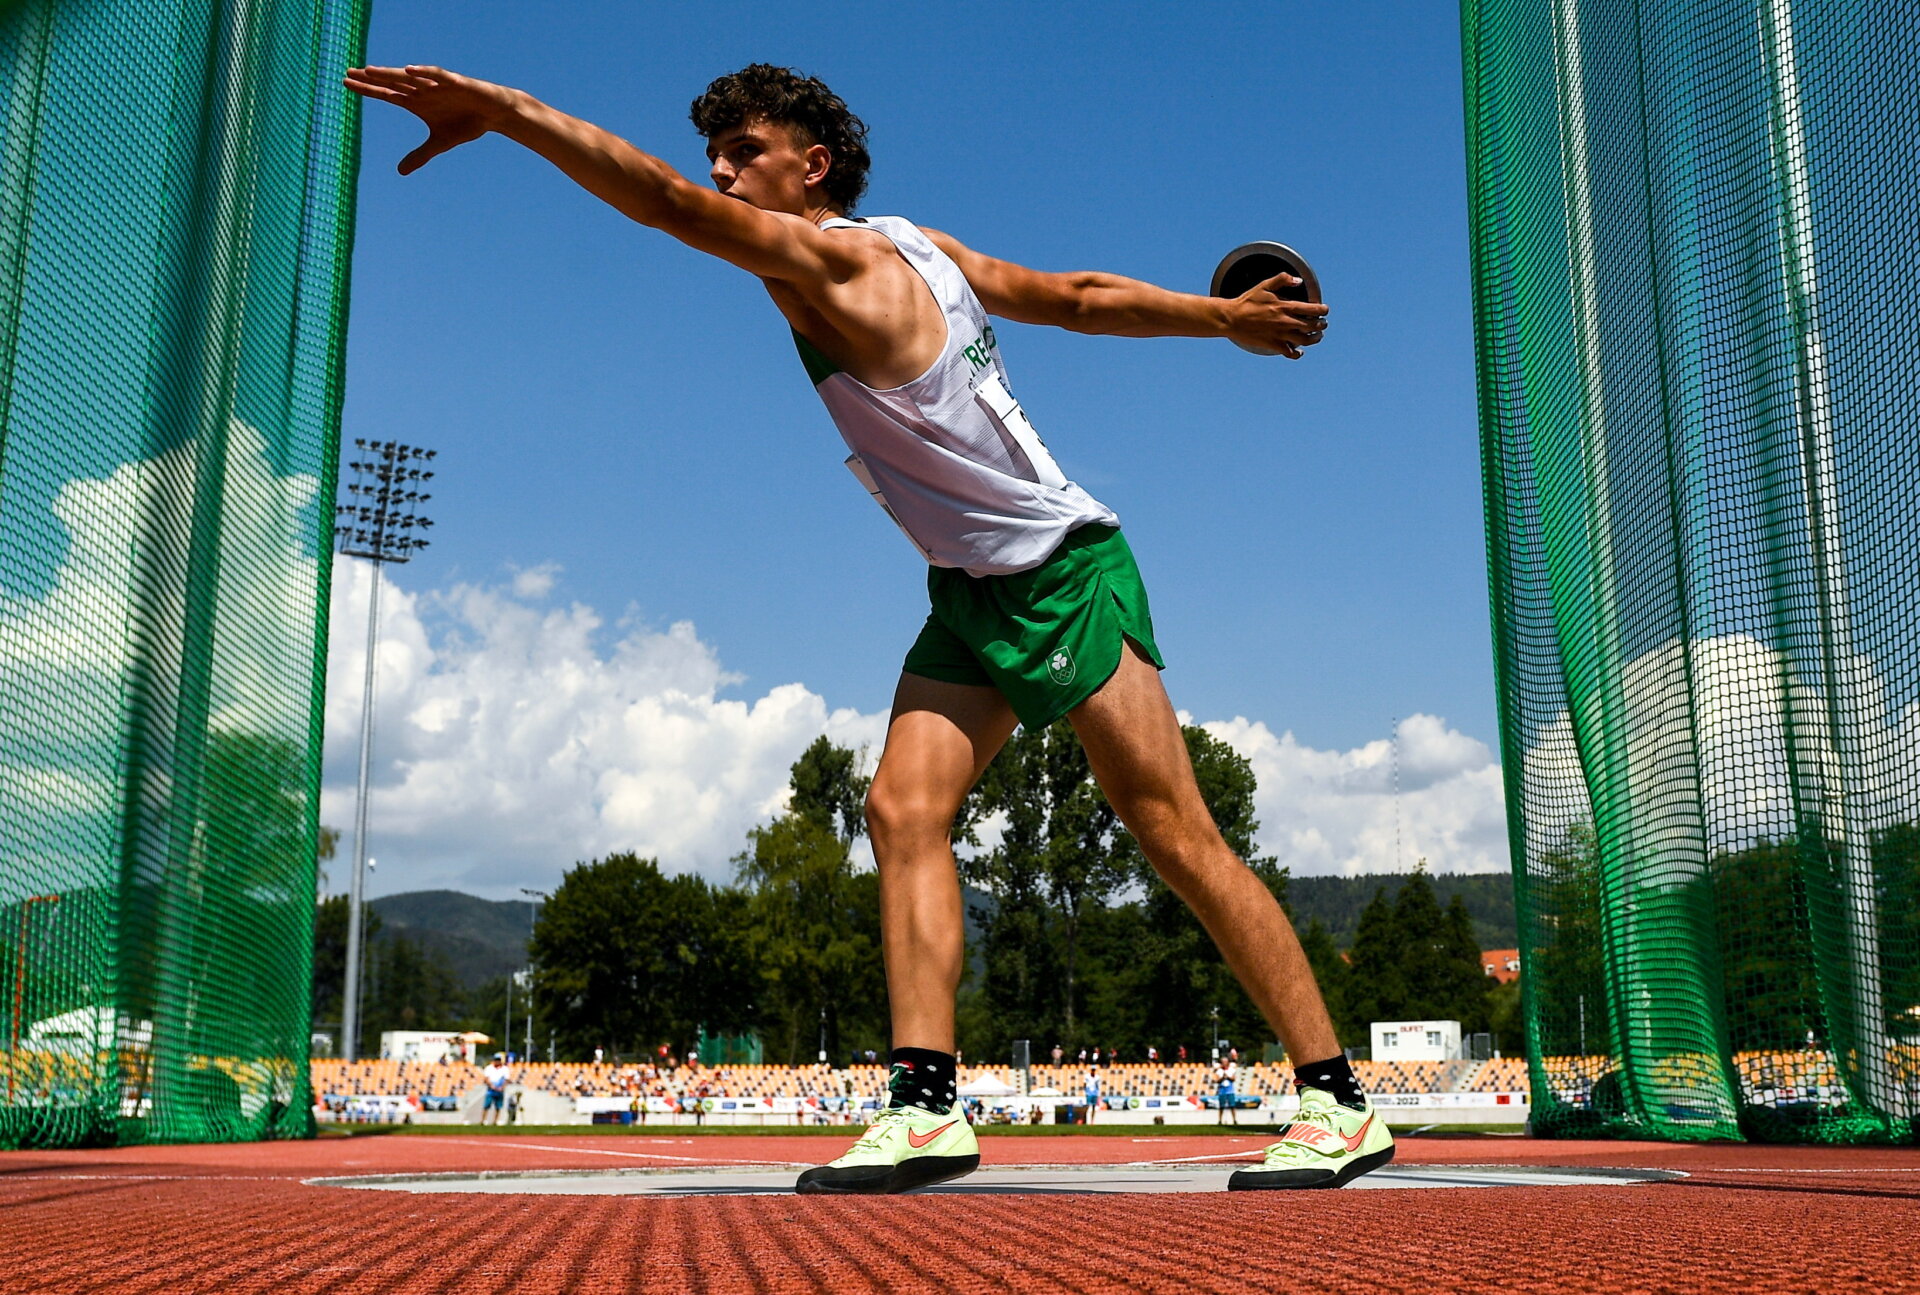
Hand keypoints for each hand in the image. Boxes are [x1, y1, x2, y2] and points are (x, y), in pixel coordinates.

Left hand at [343, 64, 519, 174]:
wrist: (493, 113)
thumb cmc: (465, 123)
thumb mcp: (440, 143)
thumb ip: (420, 155)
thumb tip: (400, 171)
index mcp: (416, 102)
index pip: (386, 94)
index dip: (367, 89)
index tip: (346, 84)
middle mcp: (422, 89)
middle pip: (392, 82)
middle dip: (371, 78)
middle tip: (348, 72)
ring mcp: (436, 84)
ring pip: (409, 77)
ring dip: (390, 74)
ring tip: (370, 70)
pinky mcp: (455, 82)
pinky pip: (437, 75)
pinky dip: (424, 73)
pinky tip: (409, 70)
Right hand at [1228, 270, 1328, 358]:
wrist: (1231, 319)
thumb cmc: (1247, 301)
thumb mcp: (1264, 285)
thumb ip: (1283, 279)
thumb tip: (1299, 280)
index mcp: (1285, 306)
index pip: (1312, 309)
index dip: (1322, 310)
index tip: (1324, 310)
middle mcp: (1286, 322)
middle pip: (1312, 326)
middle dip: (1321, 324)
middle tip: (1323, 323)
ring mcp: (1280, 334)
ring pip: (1305, 340)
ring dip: (1315, 339)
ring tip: (1317, 336)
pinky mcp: (1273, 345)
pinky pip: (1290, 353)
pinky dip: (1297, 354)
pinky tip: (1299, 352)